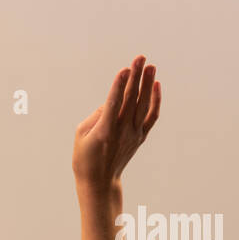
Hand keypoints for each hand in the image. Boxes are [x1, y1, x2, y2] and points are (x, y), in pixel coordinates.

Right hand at [72, 54, 160, 192]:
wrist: (100, 182)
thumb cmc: (85, 157)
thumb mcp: (82, 135)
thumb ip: (98, 115)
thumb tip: (114, 100)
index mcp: (105, 130)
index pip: (114, 103)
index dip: (119, 85)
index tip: (125, 70)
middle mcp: (122, 131)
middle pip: (131, 99)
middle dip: (135, 77)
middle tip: (140, 57)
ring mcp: (134, 134)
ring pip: (143, 104)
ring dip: (147, 84)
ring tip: (150, 66)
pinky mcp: (140, 136)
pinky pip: (151, 115)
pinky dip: (155, 100)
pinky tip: (156, 85)